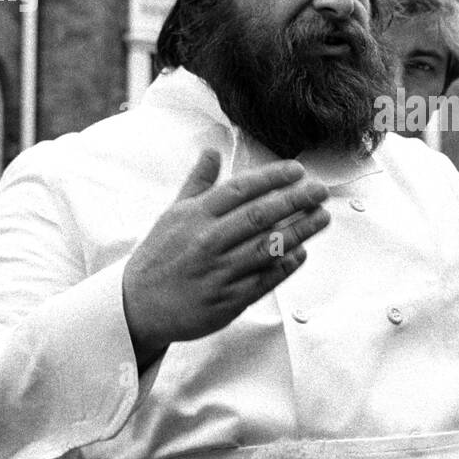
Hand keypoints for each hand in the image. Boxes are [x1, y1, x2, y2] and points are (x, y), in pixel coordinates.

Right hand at [122, 150, 330, 368]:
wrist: (137, 307)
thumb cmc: (158, 258)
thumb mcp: (171, 215)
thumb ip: (197, 183)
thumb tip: (211, 151)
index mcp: (195, 216)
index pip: (240, 189)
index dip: (272, 177)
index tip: (297, 170)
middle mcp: (208, 242)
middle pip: (260, 215)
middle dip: (295, 200)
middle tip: (320, 191)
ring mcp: (218, 272)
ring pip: (267, 247)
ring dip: (299, 231)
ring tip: (321, 217)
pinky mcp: (227, 300)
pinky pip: (264, 279)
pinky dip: (285, 265)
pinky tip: (301, 252)